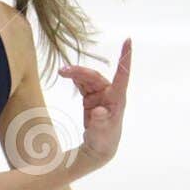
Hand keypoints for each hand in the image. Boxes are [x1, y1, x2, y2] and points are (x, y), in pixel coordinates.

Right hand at [59, 37, 130, 160]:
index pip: (123, 74)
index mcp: (117, 99)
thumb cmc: (105, 141)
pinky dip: (75, 79)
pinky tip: (67, 76)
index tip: (128, 41)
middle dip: (81, 72)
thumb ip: (101, 121)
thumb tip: (100, 110)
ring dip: (76, 74)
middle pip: (96, 77)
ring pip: (88, 79)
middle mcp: (110, 94)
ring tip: (62, 72)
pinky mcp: (91, 99)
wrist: (98, 149)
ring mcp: (100, 95)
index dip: (125, 58)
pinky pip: (83, 85)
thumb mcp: (102, 133)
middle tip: (64, 71)